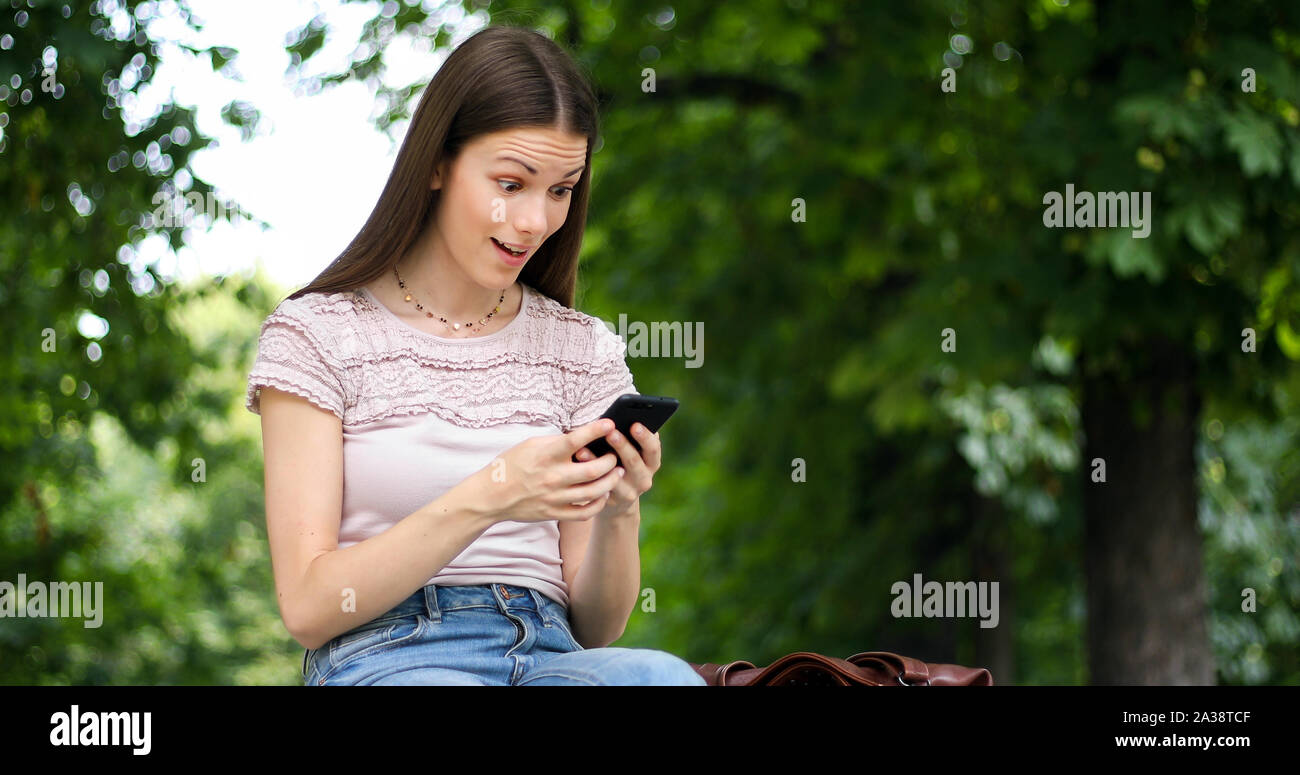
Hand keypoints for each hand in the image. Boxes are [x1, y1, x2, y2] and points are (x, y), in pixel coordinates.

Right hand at [481, 419, 623, 523]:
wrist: (491, 495)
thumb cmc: (512, 465)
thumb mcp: (530, 444)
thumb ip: (557, 441)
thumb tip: (583, 435)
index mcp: (545, 455)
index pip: (575, 441)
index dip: (595, 431)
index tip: (610, 424)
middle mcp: (551, 477)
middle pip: (592, 470)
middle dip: (610, 461)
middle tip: (615, 455)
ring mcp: (554, 497)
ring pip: (593, 492)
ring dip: (610, 482)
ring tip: (617, 473)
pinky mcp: (554, 513)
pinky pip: (585, 512)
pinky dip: (598, 503)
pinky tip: (603, 494)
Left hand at [572, 422, 661, 518]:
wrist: (618, 499)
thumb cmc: (623, 463)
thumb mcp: (634, 452)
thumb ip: (632, 438)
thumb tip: (616, 419)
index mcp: (651, 463)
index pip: (653, 449)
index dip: (646, 437)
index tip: (635, 424)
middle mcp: (644, 479)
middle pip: (635, 462)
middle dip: (623, 446)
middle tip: (611, 433)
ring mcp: (629, 492)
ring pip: (615, 477)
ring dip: (600, 461)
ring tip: (586, 447)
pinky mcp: (611, 501)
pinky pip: (599, 486)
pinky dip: (588, 472)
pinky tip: (579, 458)